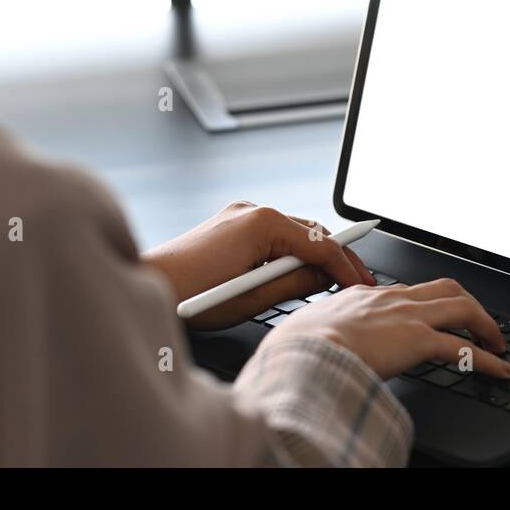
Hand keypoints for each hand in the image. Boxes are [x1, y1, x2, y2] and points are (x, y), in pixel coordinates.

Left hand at [142, 201, 376, 329]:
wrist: (146, 283)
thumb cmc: (189, 295)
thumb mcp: (253, 298)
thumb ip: (296, 285)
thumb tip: (325, 278)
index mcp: (262, 223)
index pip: (320, 245)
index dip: (346, 267)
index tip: (362, 285)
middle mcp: (253, 211)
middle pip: (311, 232)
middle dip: (335, 257)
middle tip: (357, 281)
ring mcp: (241, 215)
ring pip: (293, 233)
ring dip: (312, 255)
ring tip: (332, 280)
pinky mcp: (230, 224)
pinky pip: (273, 234)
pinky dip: (289, 252)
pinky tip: (296, 271)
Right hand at [263, 278, 509, 380]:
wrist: (301, 350)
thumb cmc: (297, 345)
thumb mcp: (308, 328)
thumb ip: (322, 329)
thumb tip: (313, 339)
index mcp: (366, 296)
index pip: (410, 292)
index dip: (430, 303)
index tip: (438, 314)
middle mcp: (393, 299)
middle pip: (446, 289)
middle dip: (469, 305)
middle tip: (480, 324)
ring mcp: (408, 316)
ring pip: (463, 308)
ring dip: (486, 326)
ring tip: (499, 346)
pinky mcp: (418, 339)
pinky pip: (464, 347)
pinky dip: (487, 359)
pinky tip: (500, 370)